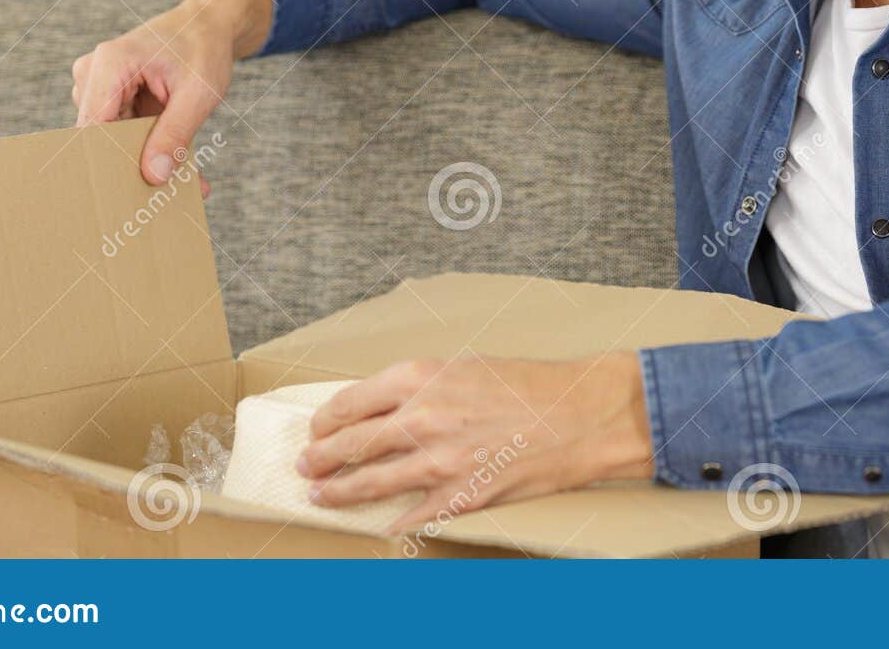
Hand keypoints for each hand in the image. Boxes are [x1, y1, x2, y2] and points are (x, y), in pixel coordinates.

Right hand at [71, 0, 272, 188]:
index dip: (105, 164)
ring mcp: (98, 85)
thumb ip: (175, 134)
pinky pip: (123, 133)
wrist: (207, 25)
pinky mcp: (110, 98)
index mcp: (110, 64)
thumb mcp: (199, 94)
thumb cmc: (204, 50)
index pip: (93, 127)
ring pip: (112, 139)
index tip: (124, 198)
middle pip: (100, 136)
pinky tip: (177, 165)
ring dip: (145, 160)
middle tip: (164, 198)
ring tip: (182, 180)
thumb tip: (153, 176)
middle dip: (132, 166)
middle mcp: (94, 73)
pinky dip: (149, 148)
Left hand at [298, 354, 653, 533]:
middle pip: (350, 444)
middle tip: (308, 464)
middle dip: (321, 457)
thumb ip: (419, 386)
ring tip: (321, 495)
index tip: (317, 429)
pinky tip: (378, 522)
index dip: (326, 420)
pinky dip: (392, 519)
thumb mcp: (463, 367)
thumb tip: (383, 407)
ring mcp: (438, 461)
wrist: (579, 413)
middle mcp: (420, 418)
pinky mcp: (461, 493)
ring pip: (369, 483)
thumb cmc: (528, 384)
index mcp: (418, 378)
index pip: (348, 403)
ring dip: (339, 491)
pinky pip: (412, 513)